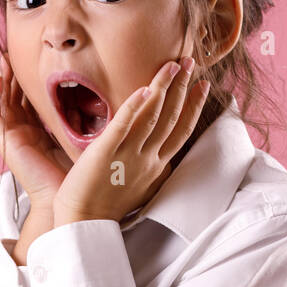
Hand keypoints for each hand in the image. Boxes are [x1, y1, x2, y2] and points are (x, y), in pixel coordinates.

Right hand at [0, 51, 70, 209]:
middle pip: (14, 96)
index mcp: (40, 131)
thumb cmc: (79, 173)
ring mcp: (13, 138)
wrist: (68, 198)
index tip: (38, 57)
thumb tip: (97, 92)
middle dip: (15, 73)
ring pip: (1, 102)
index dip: (31, 77)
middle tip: (18, 50)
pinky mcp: (6, 144)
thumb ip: (81, 116)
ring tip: (5, 58)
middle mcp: (24, 132)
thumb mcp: (81, 135)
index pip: (31, 98)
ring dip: (1, 80)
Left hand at [52, 58, 210, 225]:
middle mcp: (147, 160)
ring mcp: (128, 156)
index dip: (193, 106)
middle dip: (182, 87)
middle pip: (171, 118)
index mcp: (155, 167)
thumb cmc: (105, 207)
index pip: (180, 131)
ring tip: (172, 65)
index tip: (202, 85)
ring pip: (152, 117)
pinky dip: (135, 107)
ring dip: (164, 88)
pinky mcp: (105, 154)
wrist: (84, 224)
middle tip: (189, 61)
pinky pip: (123, 126)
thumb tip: (158, 153)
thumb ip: (148, 165)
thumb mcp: (138, 185)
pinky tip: (144, 88)